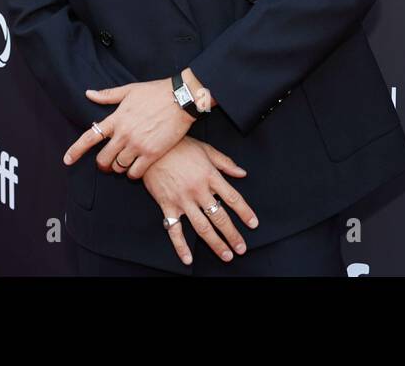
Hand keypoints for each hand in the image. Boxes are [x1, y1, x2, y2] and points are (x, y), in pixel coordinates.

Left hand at [63, 78, 194, 178]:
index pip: (90, 137)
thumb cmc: (155, 92)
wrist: (181, 98)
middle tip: (108, 163)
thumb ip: (108, 95)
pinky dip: (133, 174)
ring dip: (119, 168)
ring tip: (125, 163)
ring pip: (118, 168)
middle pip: (103, 159)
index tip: (67, 160)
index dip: (76, 150)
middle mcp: (124, 134)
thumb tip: (89, 93)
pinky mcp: (152, 154)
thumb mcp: (130, 90)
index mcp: (116, 119)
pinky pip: (135, 173)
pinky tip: (137, 168)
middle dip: (103, 164)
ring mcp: (137, 145)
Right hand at [142, 136, 257, 265]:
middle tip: (241, 248)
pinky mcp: (167, 205)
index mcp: (210, 176)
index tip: (253, 224)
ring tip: (226, 255)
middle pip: (219, 217)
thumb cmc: (180, 146)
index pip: (232, 198)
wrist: (152, 146)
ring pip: (202, 227)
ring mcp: (182, 200)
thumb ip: (225, 163)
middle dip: (232, 234)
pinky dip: (181, 246)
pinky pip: (174, 229)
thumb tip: (242, 173)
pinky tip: (188, 259)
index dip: (244, 212)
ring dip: (215, 243)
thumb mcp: (206, 149)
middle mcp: (198, 190)